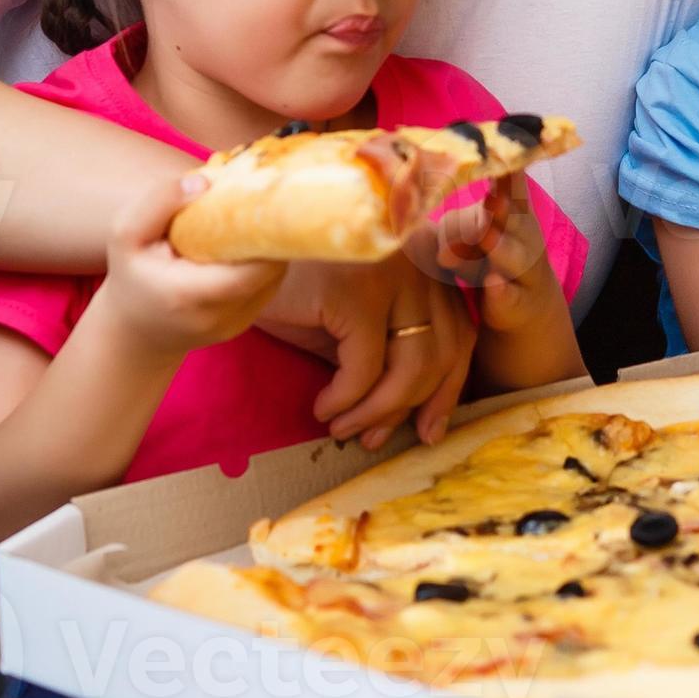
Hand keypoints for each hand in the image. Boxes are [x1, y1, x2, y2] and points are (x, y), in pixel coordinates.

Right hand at [102, 173, 287, 352]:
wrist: (133, 331)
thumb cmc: (131, 274)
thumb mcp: (126, 234)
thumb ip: (158, 203)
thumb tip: (205, 182)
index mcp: (186, 295)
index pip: (251, 270)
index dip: (268, 235)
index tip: (266, 200)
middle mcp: (216, 317)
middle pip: (270, 270)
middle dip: (271, 234)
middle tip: (264, 199)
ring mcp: (233, 325)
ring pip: (274, 277)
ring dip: (269, 247)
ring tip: (253, 219)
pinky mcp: (243, 324)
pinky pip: (267, 286)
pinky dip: (263, 262)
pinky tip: (246, 243)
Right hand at [259, 253, 477, 450]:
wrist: (237, 261)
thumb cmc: (295, 290)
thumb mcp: (355, 320)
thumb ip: (391, 350)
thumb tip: (421, 411)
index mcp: (427, 258)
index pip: (462, 333)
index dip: (449, 389)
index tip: (428, 431)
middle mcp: (418, 258)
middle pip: (444, 353)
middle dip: (411, 409)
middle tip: (375, 439)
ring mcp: (391, 271)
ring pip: (410, 368)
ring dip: (375, 413)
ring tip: (343, 428)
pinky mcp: (356, 291)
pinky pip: (365, 370)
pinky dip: (345, 401)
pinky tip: (322, 408)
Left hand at [425, 176, 564, 337]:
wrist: (526, 306)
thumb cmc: (488, 256)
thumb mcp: (470, 234)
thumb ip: (454, 225)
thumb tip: (424, 222)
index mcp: (514, 209)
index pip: (510, 183)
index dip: (507, 169)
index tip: (502, 147)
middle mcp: (525, 234)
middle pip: (512, 218)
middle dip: (502, 207)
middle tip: (492, 197)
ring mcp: (525, 270)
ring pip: (512, 256)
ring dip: (500, 246)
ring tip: (488, 237)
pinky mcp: (517, 302)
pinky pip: (509, 296)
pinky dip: (501, 291)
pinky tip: (494, 284)